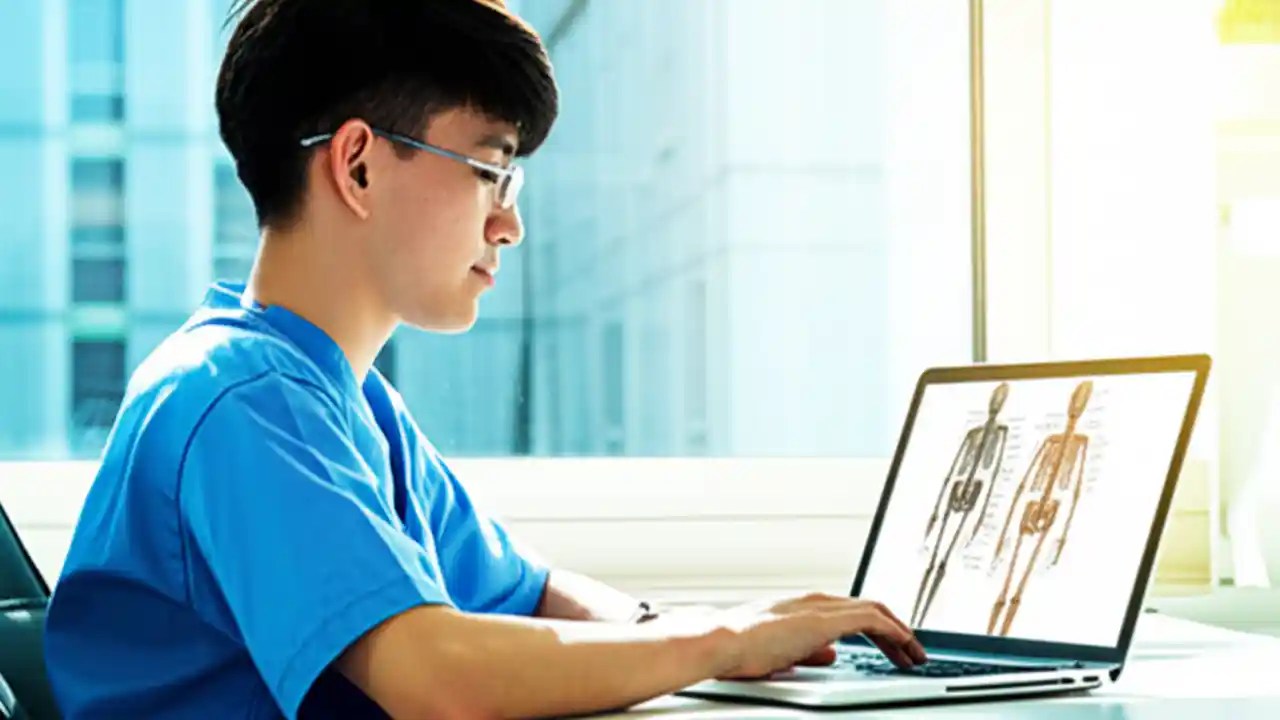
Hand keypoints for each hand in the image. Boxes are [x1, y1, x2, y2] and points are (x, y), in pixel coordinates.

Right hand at [711, 593, 927, 679]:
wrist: (722, 642)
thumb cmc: (739, 648)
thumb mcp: (782, 652)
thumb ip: (809, 651)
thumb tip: (831, 655)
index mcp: (804, 607)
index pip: (850, 612)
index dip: (874, 628)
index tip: (889, 646)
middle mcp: (816, 601)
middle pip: (868, 608)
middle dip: (893, 630)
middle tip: (909, 651)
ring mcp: (822, 607)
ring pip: (875, 610)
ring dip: (899, 631)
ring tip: (914, 652)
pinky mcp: (827, 618)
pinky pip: (873, 620)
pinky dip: (894, 631)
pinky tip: (905, 644)